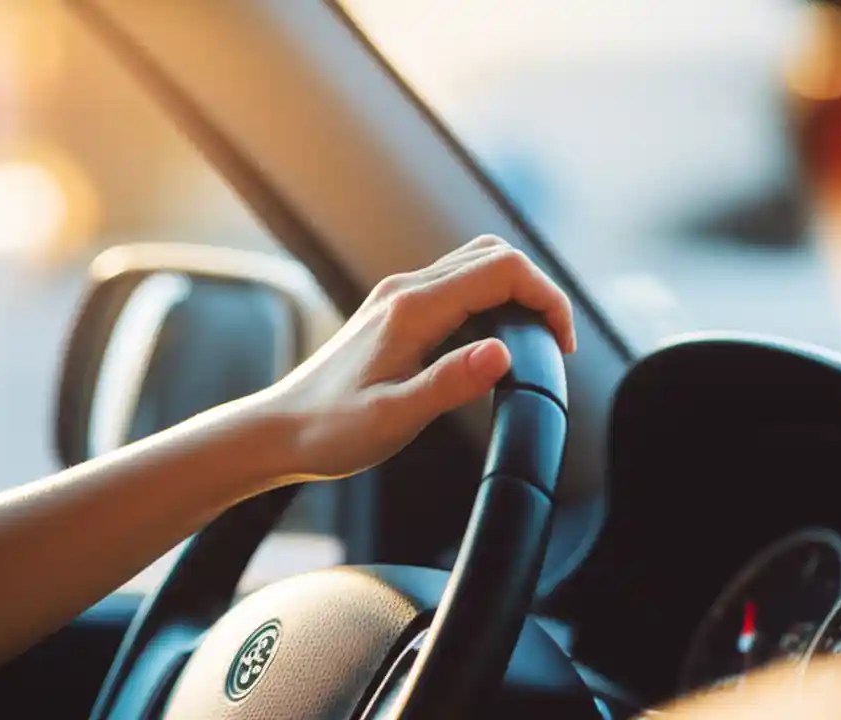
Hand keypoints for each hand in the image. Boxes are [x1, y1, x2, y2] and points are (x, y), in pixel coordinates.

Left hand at [260, 235, 575, 482]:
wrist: (279, 431)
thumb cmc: (329, 430)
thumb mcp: (394, 416)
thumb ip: (450, 383)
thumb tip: (503, 356)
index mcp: (413, 309)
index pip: (502, 270)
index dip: (547, 298)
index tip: (561, 345)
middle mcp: (408, 290)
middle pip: (495, 255)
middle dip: (538, 291)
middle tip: (554, 345)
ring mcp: (401, 297)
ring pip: (477, 265)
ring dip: (516, 292)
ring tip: (532, 343)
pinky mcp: (398, 311)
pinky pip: (458, 286)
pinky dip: (492, 302)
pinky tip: (493, 345)